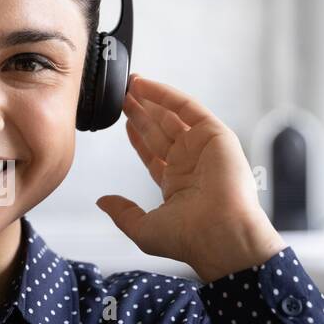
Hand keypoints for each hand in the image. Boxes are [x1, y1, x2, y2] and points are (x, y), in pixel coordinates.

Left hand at [96, 75, 285, 282]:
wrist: (220, 235)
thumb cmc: (188, 239)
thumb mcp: (143, 229)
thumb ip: (122, 213)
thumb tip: (103, 202)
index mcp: (177, 185)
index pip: (153, 155)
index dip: (137, 138)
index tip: (123, 123)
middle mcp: (191, 164)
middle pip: (160, 132)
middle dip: (141, 114)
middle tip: (122, 97)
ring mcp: (204, 149)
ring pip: (172, 117)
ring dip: (151, 100)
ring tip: (130, 85)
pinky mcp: (216, 135)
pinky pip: (188, 108)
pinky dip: (167, 95)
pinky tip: (146, 85)